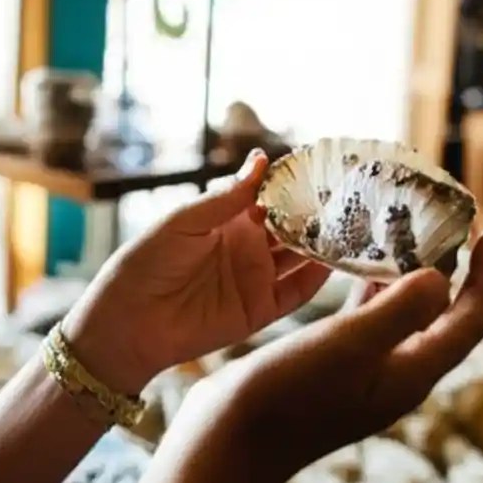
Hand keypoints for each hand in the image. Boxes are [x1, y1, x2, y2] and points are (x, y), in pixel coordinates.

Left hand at [61, 149, 330, 393]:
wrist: (128, 323)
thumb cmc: (145, 263)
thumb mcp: (185, 221)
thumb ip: (227, 197)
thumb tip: (261, 159)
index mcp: (227, 219)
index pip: (271, 196)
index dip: (295, 184)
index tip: (325, 168)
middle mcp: (247, 246)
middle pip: (293, 226)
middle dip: (318, 212)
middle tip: (352, 195)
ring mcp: (255, 278)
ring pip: (301, 257)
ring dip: (324, 243)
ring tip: (355, 224)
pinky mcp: (259, 310)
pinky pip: (296, 293)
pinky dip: (318, 279)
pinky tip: (337, 260)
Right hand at [127, 233, 482, 482]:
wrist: (230, 438)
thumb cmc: (290, 394)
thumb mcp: (350, 344)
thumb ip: (401, 309)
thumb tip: (443, 278)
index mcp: (410, 373)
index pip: (468, 323)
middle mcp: (394, 374)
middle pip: (442, 320)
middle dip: (455, 274)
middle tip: (450, 227)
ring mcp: (363, 373)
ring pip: (402, 318)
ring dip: (411, 278)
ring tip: (408, 234)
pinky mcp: (332, 366)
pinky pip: (366, 321)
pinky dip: (371, 291)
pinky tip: (356, 266)